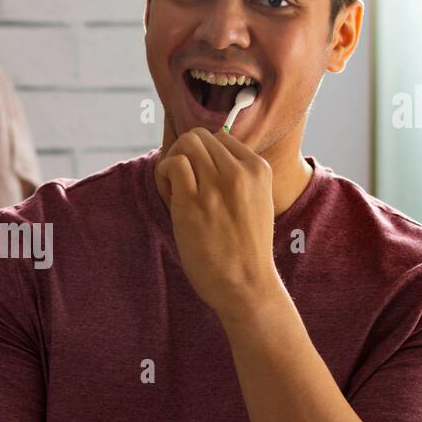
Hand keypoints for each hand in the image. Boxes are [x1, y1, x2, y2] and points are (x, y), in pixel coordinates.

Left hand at [155, 128, 277, 315]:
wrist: (246, 284)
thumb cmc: (245, 248)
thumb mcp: (256, 201)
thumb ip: (237, 177)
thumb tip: (202, 155)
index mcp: (258, 168)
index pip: (220, 137)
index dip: (203, 156)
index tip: (201, 181)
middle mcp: (239, 172)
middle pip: (199, 136)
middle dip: (184, 155)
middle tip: (183, 186)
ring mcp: (217, 186)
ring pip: (185, 144)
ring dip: (173, 163)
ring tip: (176, 192)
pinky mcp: (194, 203)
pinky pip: (171, 165)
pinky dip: (164, 175)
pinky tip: (170, 198)